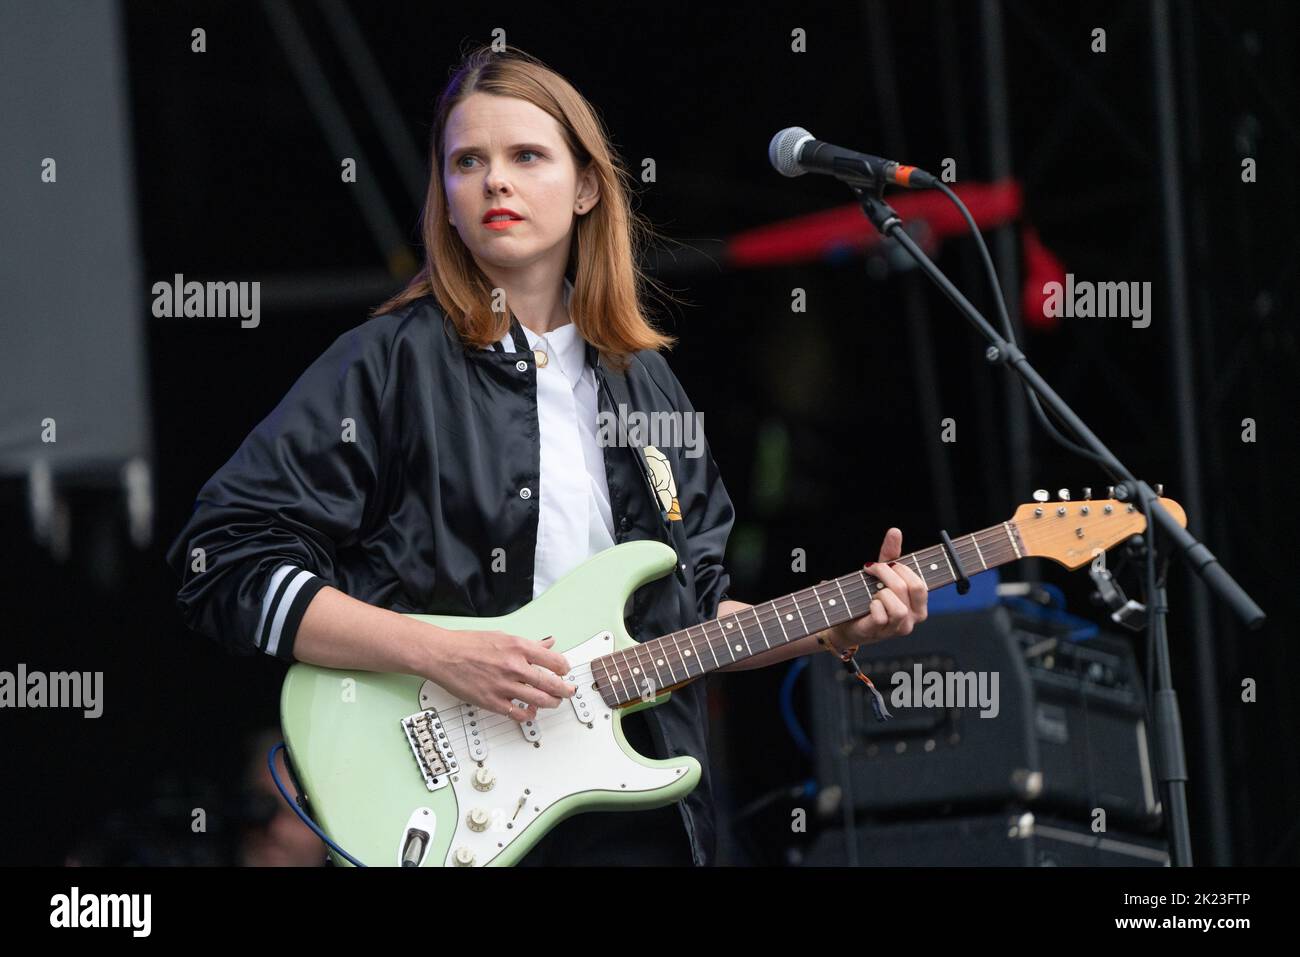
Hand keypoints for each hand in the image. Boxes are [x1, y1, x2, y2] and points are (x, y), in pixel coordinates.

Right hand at [427, 630, 576, 722]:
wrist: (443, 654)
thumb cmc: (468, 644)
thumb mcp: (503, 636)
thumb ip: (529, 644)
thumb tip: (548, 644)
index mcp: (518, 647)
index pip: (554, 661)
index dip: (564, 668)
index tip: (564, 671)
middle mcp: (514, 666)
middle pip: (551, 683)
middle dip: (565, 690)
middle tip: (568, 691)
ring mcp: (504, 686)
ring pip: (540, 701)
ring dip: (551, 703)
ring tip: (553, 702)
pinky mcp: (492, 702)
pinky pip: (519, 714)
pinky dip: (529, 715)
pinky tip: (530, 712)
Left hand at [819, 527, 927, 654]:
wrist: (847, 621)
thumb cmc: (869, 597)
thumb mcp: (882, 574)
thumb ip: (891, 553)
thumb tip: (895, 531)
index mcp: (919, 605)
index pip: (920, 584)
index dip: (900, 569)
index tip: (885, 564)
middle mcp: (913, 618)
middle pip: (909, 589)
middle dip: (887, 573)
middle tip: (871, 569)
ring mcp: (897, 628)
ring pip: (898, 606)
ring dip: (880, 592)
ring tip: (872, 592)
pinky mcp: (880, 632)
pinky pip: (881, 616)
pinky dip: (872, 606)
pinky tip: (868, 604)